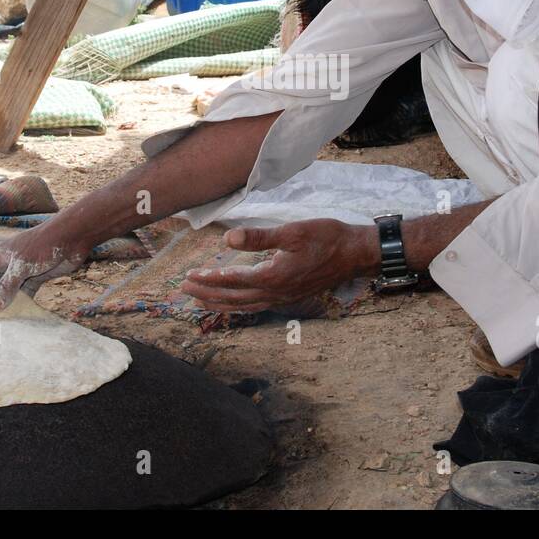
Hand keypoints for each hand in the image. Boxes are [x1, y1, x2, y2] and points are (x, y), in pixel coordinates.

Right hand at [0, 221, 89, 309]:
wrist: (72, 236)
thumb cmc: (43, 245)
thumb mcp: (22, 265)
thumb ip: (7, 285)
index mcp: (0, 256)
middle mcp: (11, 263)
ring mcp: (25, 270)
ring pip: (14, 290)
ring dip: (12, 303)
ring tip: (6, 323)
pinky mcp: (39, 276)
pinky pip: (28, 291)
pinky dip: (26, 301)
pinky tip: (22, 315)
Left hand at [181, 219, 376, 312]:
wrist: (355, 254)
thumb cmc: (326, 238)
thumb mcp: (292, 231)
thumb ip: (259, 237)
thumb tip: (228, 239)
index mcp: (273, 277)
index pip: (232, 281)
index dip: (209, 279)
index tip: (189, 277)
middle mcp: (276, 293)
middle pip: (233, 298)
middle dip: (207, 295)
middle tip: (184, 291)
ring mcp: (283, 298)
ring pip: (244, 306)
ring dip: (220, 304)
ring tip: (199, 301)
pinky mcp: (289, 297)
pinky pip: (257, 307)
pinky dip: (239, 307)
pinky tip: (233, 303)